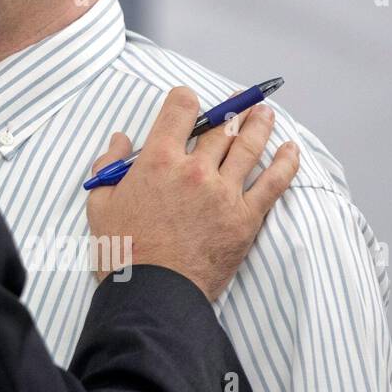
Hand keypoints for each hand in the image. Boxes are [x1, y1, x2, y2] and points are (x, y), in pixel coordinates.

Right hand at [85, 87, 299, 300]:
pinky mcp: (245, 217)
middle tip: (239, 102)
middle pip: (220, 126)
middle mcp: (194, 169)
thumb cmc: (123, 250)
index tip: (188, 101)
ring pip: (248, 148)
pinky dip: (285, 164)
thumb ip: (109, 165)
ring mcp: (224, 192)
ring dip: (259, 125)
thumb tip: (120, 140)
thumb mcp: (100, 202)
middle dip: (231, 109)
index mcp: (158, 160)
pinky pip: (273, 184)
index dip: (185, 99)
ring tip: (265, 113)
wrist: (153, 292)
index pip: (179, 110)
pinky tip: (291, 150)